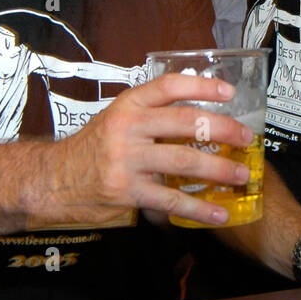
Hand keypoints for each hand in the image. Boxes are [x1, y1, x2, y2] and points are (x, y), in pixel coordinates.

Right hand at [43, 73, 252, 227]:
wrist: (54, 180)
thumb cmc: (92, 148)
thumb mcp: (116, 120)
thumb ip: (150, 115)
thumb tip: (198, 116)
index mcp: (128, 106)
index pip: (169, 86)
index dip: (202, 86)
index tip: (230, 92)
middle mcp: (128, 128)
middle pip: (185, 122)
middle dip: (222, 129)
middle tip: (247, 137)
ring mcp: (127, 160)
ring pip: (183, 160)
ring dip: (218, 168)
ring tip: (241, 174)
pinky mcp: (128, 191)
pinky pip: (171, 199)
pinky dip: (199, 207)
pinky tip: (220, 213)